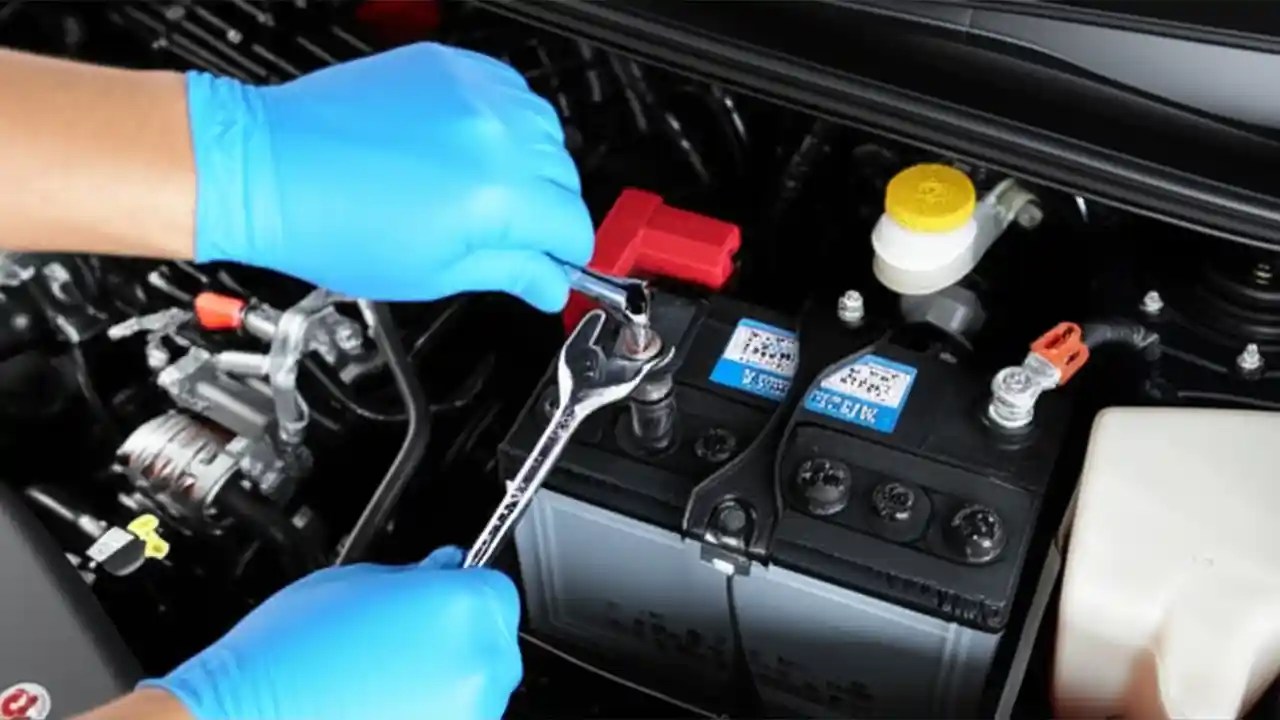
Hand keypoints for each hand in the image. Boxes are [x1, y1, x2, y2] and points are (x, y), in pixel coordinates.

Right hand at [140, 546, 522, 719]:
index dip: (460, 590)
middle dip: (456, 634)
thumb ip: (412, 573)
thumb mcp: (352, 582)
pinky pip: (450, 715)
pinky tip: (382, 702)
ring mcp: (467, 714)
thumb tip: (443, 567)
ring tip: (383, 674)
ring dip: (444, 677)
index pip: (495, 588)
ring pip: (475, 685)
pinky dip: (428, 710)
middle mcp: (478, 664)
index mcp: (462, 608)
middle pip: (491, 639)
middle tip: (401, 636)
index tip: (437, 595)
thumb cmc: (287, 657)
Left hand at [186, 42, 591, 309]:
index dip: (565, 254)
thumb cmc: (331, 222)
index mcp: (497, 195)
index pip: (573, 226)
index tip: (552, 262)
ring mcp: (473, 92)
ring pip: (545, 129)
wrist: (269, 165)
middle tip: (512, 234)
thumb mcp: (434, 271)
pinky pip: (508, 88)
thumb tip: (548, 282)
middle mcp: (495, 134)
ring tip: (488, 188)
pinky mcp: (448, 66)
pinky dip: (507, 119)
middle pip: (566, 177)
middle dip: (548, 211)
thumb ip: (508, 271)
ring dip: (533, 162)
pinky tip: (476, 145)